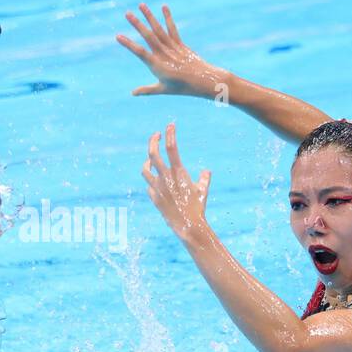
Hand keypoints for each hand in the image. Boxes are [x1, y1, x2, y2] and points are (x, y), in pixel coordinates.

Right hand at [116, 2, 227, 99]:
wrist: (203, 80)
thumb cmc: (182, 87)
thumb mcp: (163, 89)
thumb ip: (147, 90)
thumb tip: (133, 93)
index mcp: (157, 66)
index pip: (140, 53)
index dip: (129, 44)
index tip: (118, 36)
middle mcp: (164, 54)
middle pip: (148, 36)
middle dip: (137, 24)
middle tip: (127, 13)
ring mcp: (173, 47)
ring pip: (159, 30)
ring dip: (149, 16)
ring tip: (141, 5)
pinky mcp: (180, 44)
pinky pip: (172, 29)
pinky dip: (168, 17)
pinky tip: (163, 7)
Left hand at [142, 123, 211, 242]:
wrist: (188, 226)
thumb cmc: (198, 208)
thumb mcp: (203, 191)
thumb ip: (204, 179)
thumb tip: (206, 171)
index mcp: (179, 173)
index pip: (172, 148)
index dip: (170, 134)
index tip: (170, 125)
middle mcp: (166, 178)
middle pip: (153, 154)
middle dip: (153, 141)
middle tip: (156, 135)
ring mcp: (157, 188)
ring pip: (145, 169)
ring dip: (147, 162)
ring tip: (151, 159)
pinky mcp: (154, 197)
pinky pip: (149, 186)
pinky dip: (152, 182)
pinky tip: (157, 183)